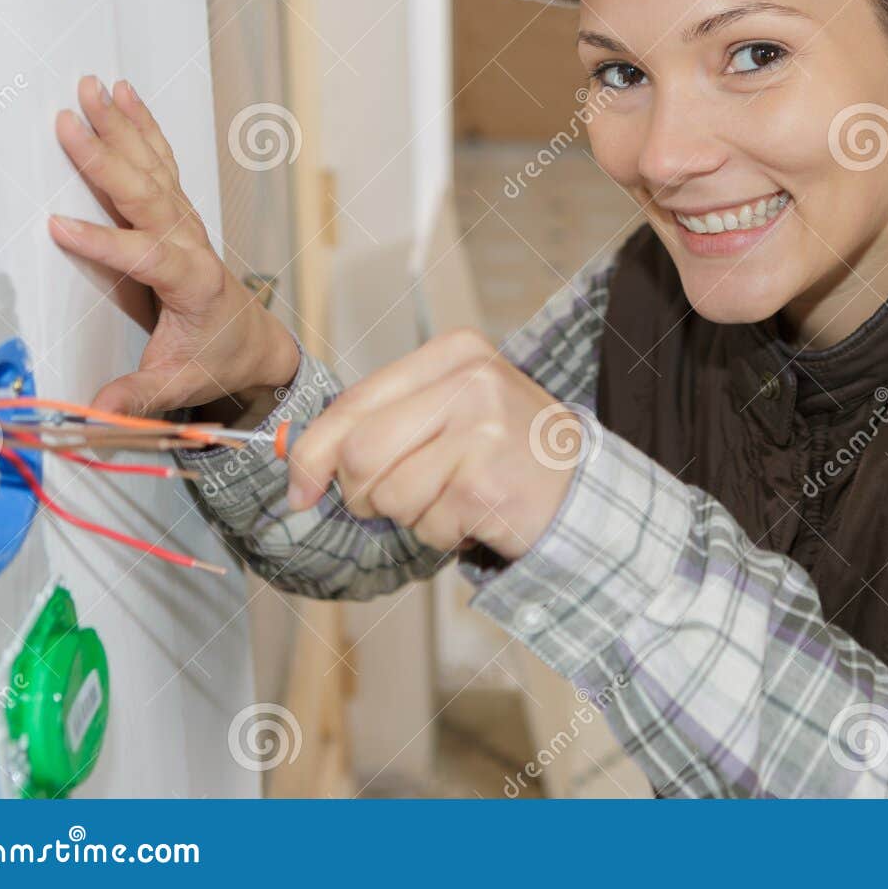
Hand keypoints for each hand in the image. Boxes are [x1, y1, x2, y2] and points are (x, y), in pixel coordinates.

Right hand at [50, 75, 299, 415]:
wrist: (258, 343)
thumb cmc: (220, 357)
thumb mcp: (181, 384)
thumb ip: (139, 395)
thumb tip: (98, 412)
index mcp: (195, 284)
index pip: (147, 256)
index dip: (104, 243)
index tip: (59, 227)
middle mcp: (193, 245)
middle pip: (148, 196)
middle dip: (108, 158)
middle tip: (71, 122)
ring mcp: (188, 225)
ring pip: (152, 169)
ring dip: (122, 127)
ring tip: (94, 89)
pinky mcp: (180, 216)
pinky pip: (160, 165)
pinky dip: (141, 129)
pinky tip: (122, 97)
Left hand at [284, 329, 584, 557]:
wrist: (587, 491)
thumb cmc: (511, 452)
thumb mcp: (452, 412)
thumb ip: (385, 423)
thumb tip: (302, 468)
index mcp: (454, 354)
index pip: (354, 401)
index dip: (313, 452)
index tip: (301, 489)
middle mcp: (469, 381)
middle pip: (359, 452)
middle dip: (364, 493)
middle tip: (396, 500)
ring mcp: (481, 429)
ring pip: (389, 495)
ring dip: (411, 516)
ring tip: (454, 499)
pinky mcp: (486, 481)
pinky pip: (425, 525)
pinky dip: (442, 534)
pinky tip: (476, 514)